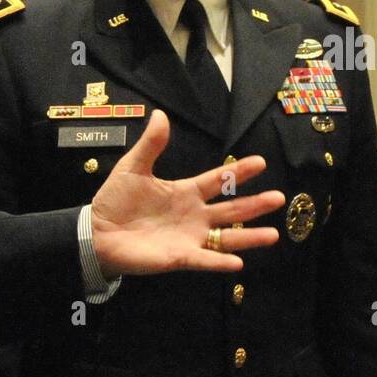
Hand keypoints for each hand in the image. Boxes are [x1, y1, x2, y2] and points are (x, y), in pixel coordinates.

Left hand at [90, 109, 284, 275]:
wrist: (97, 232)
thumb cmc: (116, 200)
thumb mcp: (133, 168)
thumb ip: (151, 145)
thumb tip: (160, 115)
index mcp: (186, 192)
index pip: (218, 180)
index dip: (238, 171)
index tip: (260, 162)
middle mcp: (194, 215)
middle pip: (231, 210)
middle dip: (255, 204)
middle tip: (279, 197)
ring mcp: (189, 237)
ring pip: (226, 237)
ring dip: (249, 237)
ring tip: (273, 235)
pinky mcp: (178, 257)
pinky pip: (203, 260)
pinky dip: (219, 262)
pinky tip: (238, 262)